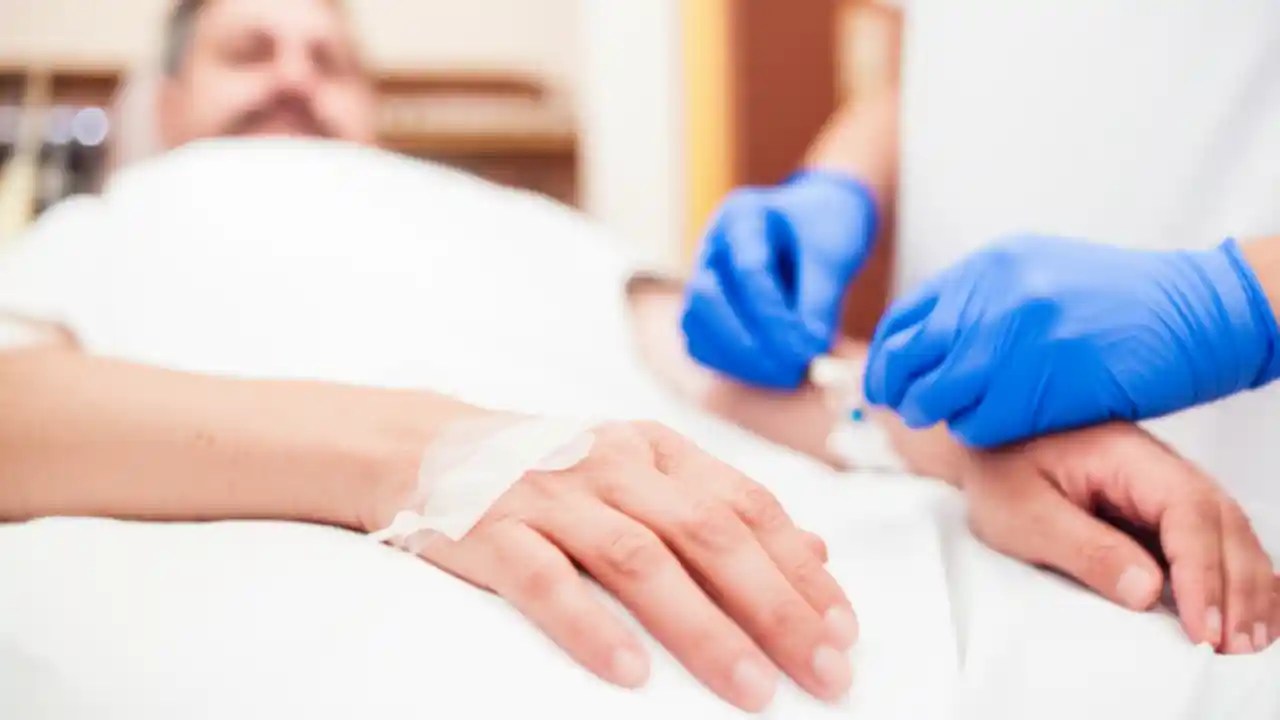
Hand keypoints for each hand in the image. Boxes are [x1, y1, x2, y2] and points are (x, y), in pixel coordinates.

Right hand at [410, 420, 856, 711]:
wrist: (430, 449)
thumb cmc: (553, 474)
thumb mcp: (642, 475)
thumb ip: (721, 508)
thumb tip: (814, 553)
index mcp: (656, 450)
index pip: (746, 506)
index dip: (800, 569)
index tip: (843, 629)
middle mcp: (611, 465)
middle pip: (706, 534)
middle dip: (774, 607)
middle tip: (823, 671)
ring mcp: (550, 496)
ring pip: (637, 559)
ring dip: (701, 627)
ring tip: (750, 689)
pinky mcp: (492, 532)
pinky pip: (545, 581)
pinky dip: (590, 627)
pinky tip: (630, 674)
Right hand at [682, 170, 878, 388]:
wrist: (815, 224)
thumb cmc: (826, 231)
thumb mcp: (834, 254)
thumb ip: (821, 299)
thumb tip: (809, 352)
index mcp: (741, 215)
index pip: (749, 270)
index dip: (776, 317)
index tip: (811, 350)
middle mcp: (712, 246)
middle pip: (705, 298)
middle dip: (746, 343)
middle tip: (792, 371)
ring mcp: (701, 277)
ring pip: (695, 326)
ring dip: (737, 360)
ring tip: (788, 376)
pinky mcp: (704, 310)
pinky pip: (701, 344)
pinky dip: (731, 365)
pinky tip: (771, 373)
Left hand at [864, 236, 1279, 446]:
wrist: (1195, 310)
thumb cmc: (1119, 303)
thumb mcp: (1037, 275)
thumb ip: (980, 301)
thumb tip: (926, 338)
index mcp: (987, 268)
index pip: (906, 319)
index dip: (887, 358)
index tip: (884, 384)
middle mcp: (993, 295)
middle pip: (910, 359)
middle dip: (900, 391)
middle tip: (907, 412)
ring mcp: (1017, 335)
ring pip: (940, 395)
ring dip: (941, 416)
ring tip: (958, 419)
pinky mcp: (1045, 378)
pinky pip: (982, 422)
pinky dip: (980, 432)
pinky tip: (998, 428)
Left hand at [960, 422, 1278, 653]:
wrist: (982, 446)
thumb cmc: (998, 469)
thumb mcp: (1024, 514)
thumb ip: (1085, 549)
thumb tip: (1147, 590)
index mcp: (1126, 455)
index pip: (1188, 510)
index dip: (1203, 572)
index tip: (1203, 626)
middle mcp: (1157, 465)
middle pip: (1222, 523)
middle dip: (1237, 587)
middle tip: (1235, 646)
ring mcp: (1162, 486)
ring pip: (1226, 533)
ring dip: (1244, 586)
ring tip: (1247, 641)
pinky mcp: (1158, 509)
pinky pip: (1210, 540)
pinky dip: (1232, 576)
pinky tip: (1243, 611)